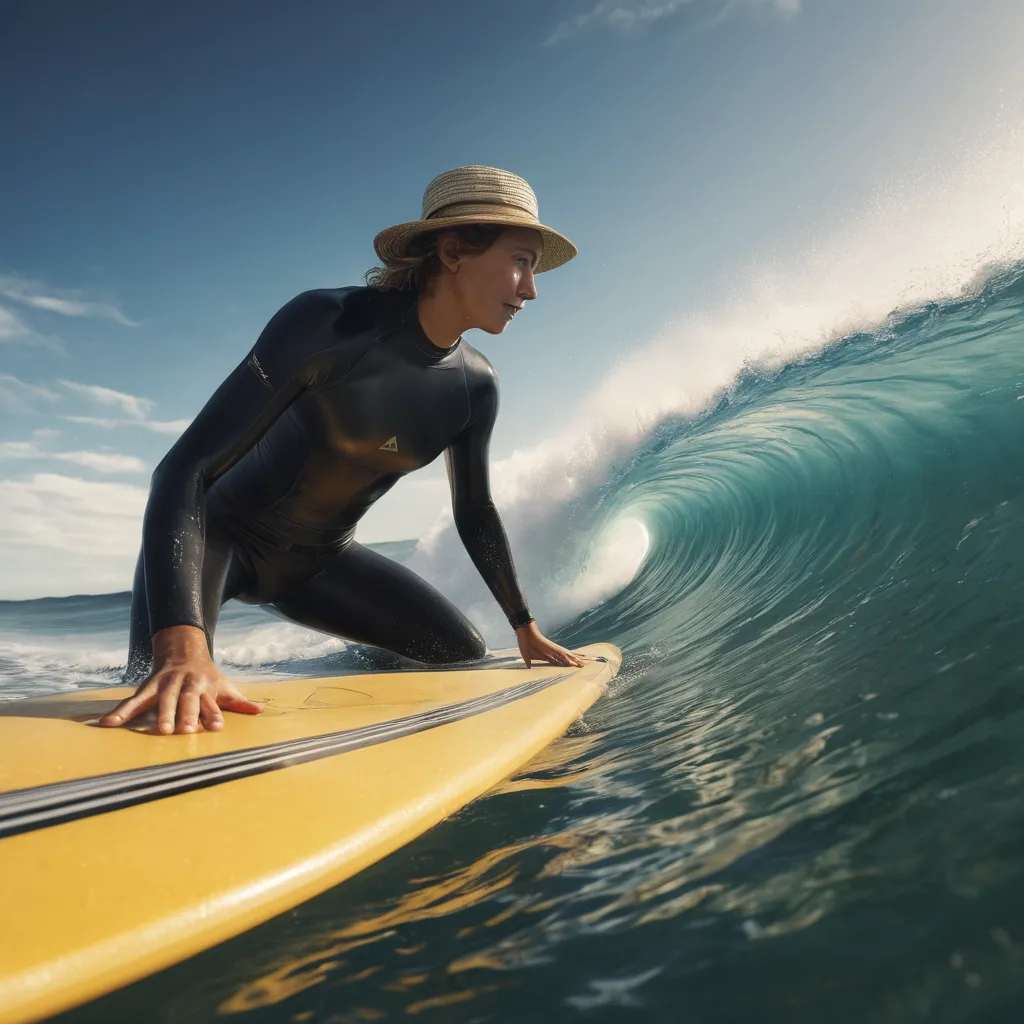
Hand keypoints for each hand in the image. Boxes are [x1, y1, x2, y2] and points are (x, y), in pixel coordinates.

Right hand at [100, 625, 262, 734]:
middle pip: (186, 700)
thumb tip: (261, 710)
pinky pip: (134, 701)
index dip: (214, 714)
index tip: (218, 727)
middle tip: (183, 730)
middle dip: (185, 714)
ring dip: (160, 714)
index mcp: (205, 686)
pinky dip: (122, 712)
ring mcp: (166, 685)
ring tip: (158, 731)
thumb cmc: (207, 678)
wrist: (184, 653)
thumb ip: (239, 702)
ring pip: (162, 699)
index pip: (210, 702)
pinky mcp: (148, 687)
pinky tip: (108, 724)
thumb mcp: (224, 687)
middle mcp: (186, 685)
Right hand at [515, 621, 584, 668]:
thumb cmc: (525, 643)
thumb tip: (528, 667)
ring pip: (566, 656)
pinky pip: (562, 654)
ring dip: (574, 660)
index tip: (571, 668)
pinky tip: (573, 663)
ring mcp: (552, 649)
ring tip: (581, 665)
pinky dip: (567, 658)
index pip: (558, 661)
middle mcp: (551, 652)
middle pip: (565, 658)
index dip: (565, 665)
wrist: (525, 633)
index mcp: (546, 655)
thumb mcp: (527, 656)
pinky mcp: (552, 647)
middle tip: (581, 666)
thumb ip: (529, 662)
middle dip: (573, 662)